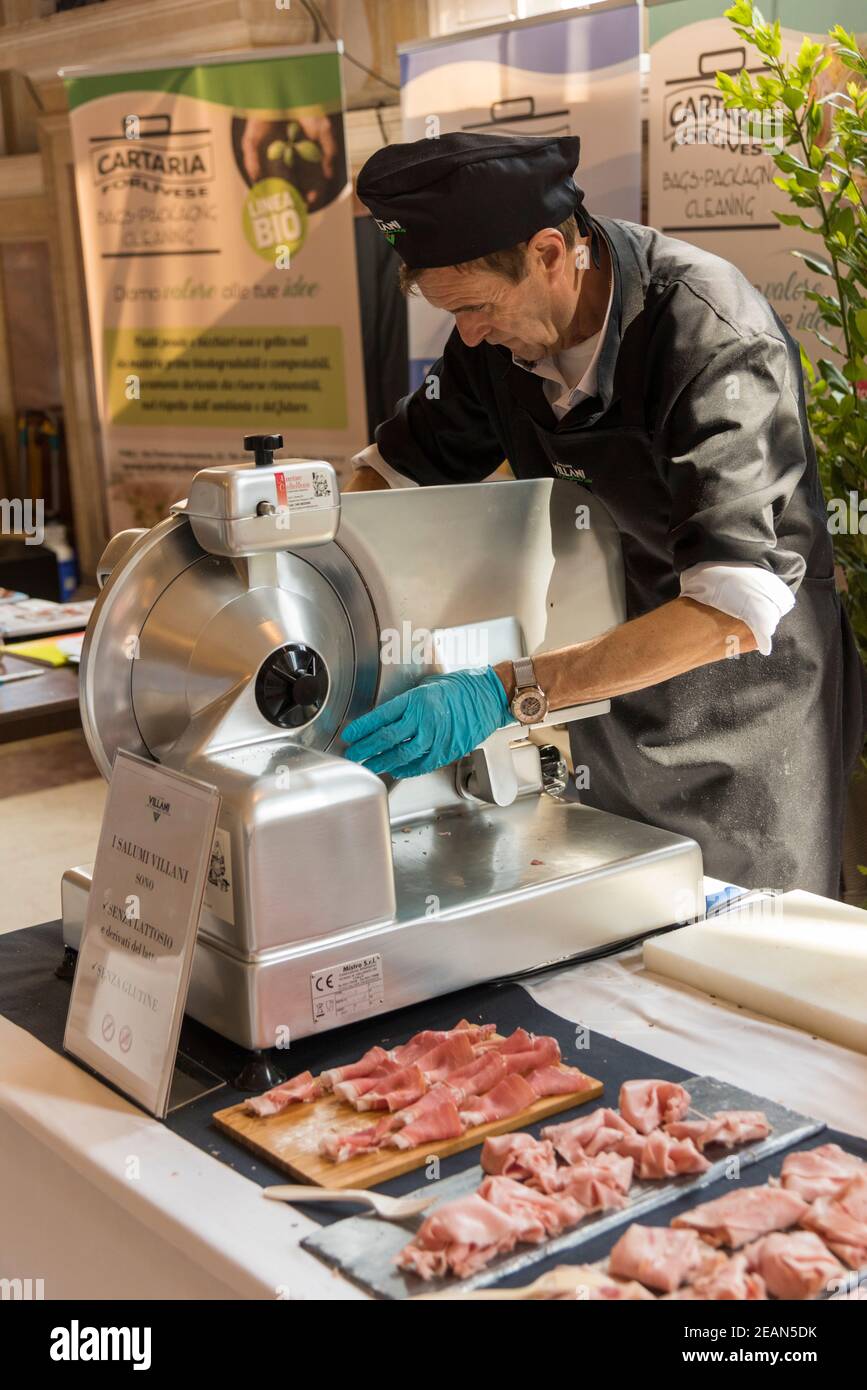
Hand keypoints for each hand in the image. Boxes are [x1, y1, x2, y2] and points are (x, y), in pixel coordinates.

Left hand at [341, 668, 510, 779]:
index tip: (350, 735)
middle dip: (366, 748)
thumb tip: (385, 718)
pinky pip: (421, 764)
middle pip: (386, 738)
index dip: (362, 728)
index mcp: (415, 700)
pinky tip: (395, 770)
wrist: (487, 697)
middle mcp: (423, 719)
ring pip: (402, 754)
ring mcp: (435, 737)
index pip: (380, 716)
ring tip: (369, 765)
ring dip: (381, 761)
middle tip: (353, 754)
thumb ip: (406, 703)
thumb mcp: (426, 686)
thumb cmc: (458, 689)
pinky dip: (406, 769)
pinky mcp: (446, 750)